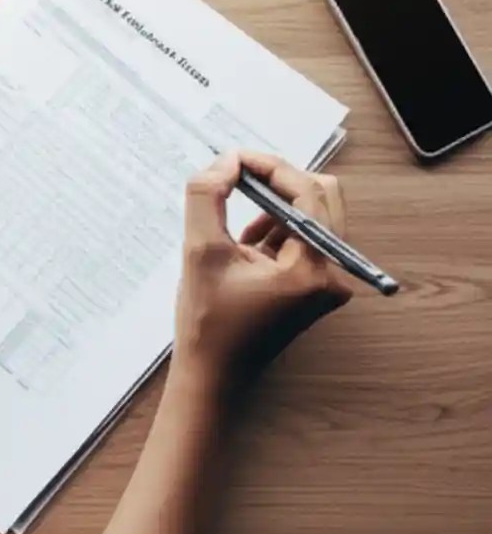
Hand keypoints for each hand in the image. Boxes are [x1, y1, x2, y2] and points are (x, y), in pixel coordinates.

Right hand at [173, 151, 352, 394]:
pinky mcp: (316, 284)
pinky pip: (305, 236)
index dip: (270, 167)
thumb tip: (225, 161)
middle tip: (236, 181)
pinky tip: (245, 246)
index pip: (306, 193)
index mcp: (314, 269)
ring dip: (274, 207)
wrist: (214, 375)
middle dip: (276, 183)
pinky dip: (276, 228)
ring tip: (237, 231)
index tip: (235, 159)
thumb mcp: (199, 252)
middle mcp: (334, 274)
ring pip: (312, 214)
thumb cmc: (208, 323)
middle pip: (320, 197)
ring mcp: (329, 280)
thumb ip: (207, 197)